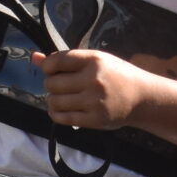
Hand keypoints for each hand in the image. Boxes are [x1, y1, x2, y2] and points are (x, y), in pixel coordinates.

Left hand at [35, 49, 149, 130]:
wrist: (142, 98)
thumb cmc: (115, 76)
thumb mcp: (94, 61)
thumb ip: (64, 59)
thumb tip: (34, 57)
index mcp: (93, 60)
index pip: (57, 61)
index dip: (47, 66)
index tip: (51, 70)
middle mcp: (93, 80)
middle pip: (52, 83)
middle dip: (51, 85)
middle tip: (59, 86)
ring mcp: (94, 101)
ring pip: (55, 101)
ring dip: (53, 100)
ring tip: (61, 98)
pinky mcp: (94, 119)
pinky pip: (63, 118)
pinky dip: (56, 114)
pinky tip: (61, 110)